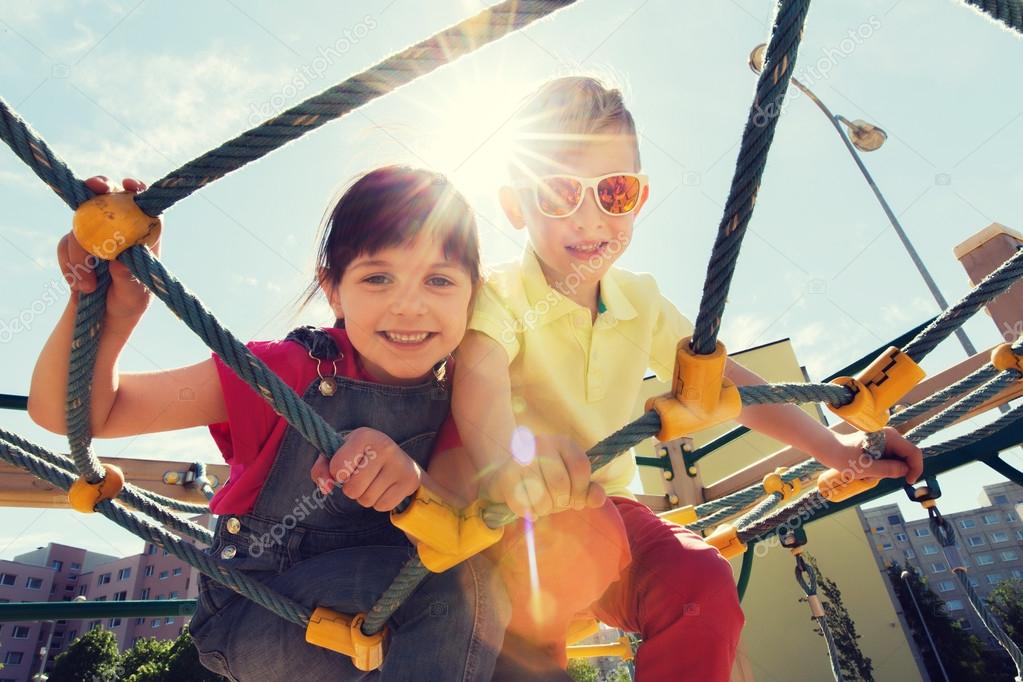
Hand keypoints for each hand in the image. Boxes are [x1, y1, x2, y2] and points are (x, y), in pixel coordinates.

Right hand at [60, 176, 158, 319]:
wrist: (104, 314)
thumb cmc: (130, 301)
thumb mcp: (134, 296)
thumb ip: (129, 280)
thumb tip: (120, 264)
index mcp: (143, 233)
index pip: (144, 205)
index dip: (137, 190)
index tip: (128, 186)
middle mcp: (119, 226)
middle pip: (109, 195)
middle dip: (100, 186)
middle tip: (94, 187)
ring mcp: (95, 231)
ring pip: (81, 224)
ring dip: (81, 254)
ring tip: (89, 285)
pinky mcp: (75, 242)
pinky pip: (65, 245)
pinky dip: (69, 265)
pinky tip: (81, 286)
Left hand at [309, 427, 421, 511]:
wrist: (398, 460)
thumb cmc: (361, 458)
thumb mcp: (339, 456)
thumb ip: (322, 469)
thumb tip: (325, 487)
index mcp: (363, 435)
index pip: (337, 468)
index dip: (337, 475)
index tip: (346, 468)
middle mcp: (384, 446)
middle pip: (353, 489)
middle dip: (352, 489)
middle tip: (361, 477)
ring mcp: (399, 463)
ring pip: (367, 500)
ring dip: (365, 496)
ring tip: (374, 482)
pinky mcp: (410, 480)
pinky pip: (383, 506)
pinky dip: (379, 503)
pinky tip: (385, 488)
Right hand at [482, 433, 605, 517]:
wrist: (506, 476)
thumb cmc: (545, 480)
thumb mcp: (571, 483)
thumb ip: (588, 491)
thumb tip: (599, 499)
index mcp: (563, 443)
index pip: (580, 467)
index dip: (581, 490)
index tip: (576, 500)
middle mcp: (541, 444)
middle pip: (560, 483)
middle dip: (561, 502)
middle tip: (557, 504)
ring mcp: (521, 458)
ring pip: (541, 496)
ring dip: (545, 508)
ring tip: (542, 505)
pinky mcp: (505, 476)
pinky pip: (523, 504)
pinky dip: (529, 512)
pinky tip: (528, 507)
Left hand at [815, 427, 922, 484]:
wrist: (827, 448)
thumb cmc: (842, 456)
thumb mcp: (865, 467)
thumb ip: (887, 469)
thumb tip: (905, 470)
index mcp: (890, 437)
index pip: (914, 452)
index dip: (916, 468)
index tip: (908, 482)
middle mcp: (890, 436)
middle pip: (906, 458)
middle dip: (895, 471)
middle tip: (876, 477)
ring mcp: (885, 442)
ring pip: (897, 461)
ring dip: (885, 472)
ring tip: (866, 473)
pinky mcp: (880, 447)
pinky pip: (887, 461)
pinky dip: (880, 469)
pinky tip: (865, 471)